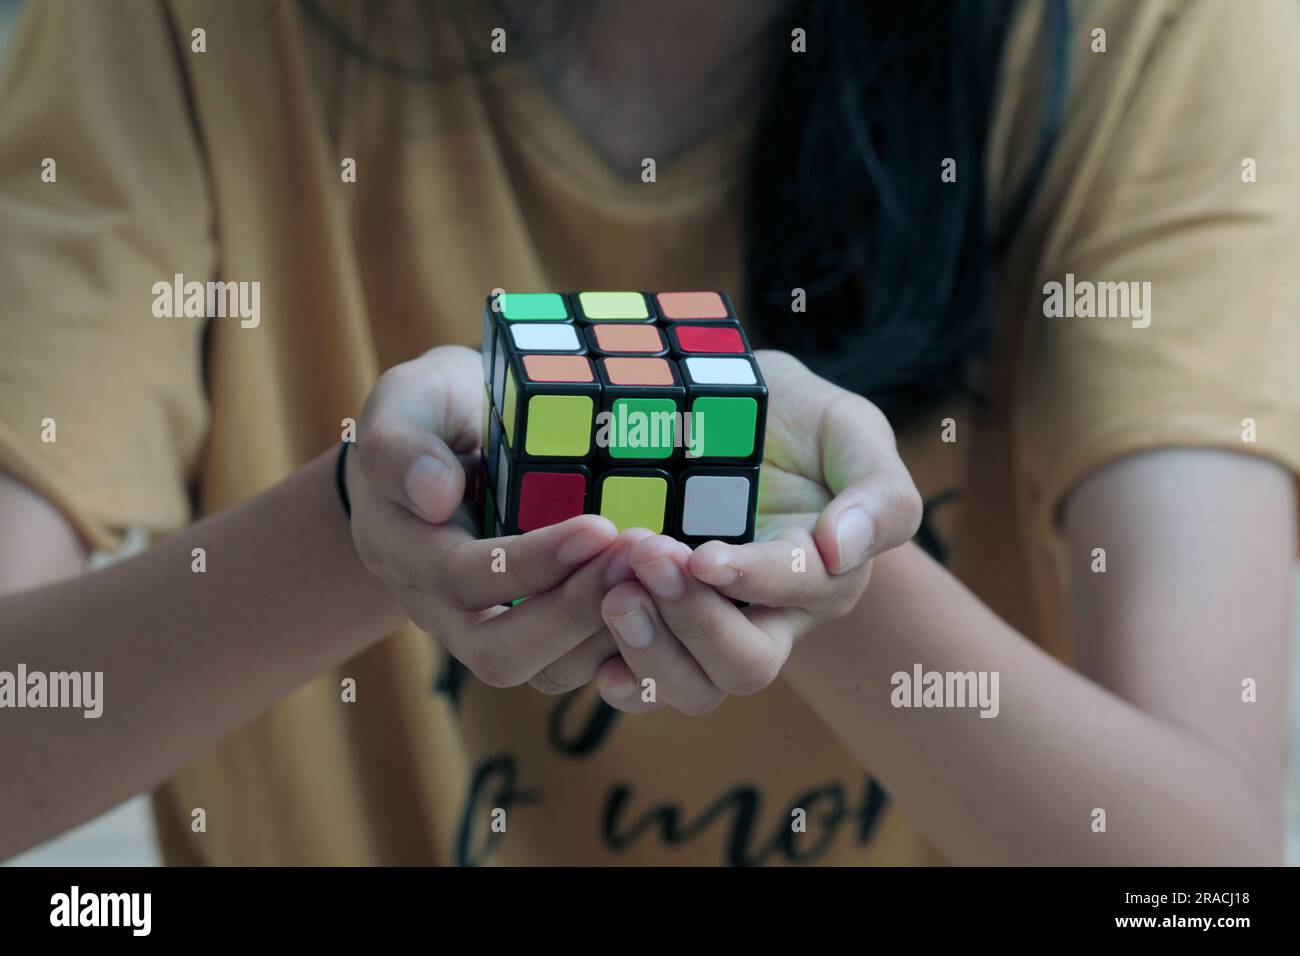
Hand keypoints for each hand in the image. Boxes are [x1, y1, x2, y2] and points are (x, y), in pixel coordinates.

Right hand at [346, 345, 644, 689]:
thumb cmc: (432, 411)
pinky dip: (625, 639)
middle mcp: (441, 606)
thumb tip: (433, 495)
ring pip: (545, 670)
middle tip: (635, 559)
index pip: (461, 579)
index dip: (530, 563)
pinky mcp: (539, 628)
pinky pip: (578, 662)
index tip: (597, 527)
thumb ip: (400, 445)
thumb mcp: (406, 400)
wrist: (452, 439)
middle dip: (574, 614)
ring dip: (607, 629)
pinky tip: (664, 597)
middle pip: (499, 653)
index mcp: (402, 549)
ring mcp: (491, 624)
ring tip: (657, 571)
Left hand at [595, 349, 921, 713]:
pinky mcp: (658, 627)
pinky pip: (640, 685)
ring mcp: (709, 628)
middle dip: (695, 622)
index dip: (753, 577)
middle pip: (745, 666)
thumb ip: (877, 492)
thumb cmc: (802, 425)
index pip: (800, 591)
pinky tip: (595, 659)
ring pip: (694, 689)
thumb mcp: (852, 432)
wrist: (737, 419)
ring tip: (612, 597)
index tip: (704, 556)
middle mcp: (769, 617)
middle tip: (646, 558)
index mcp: (822, 573)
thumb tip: (842, 548)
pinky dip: (619, 678)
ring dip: (650, 650)